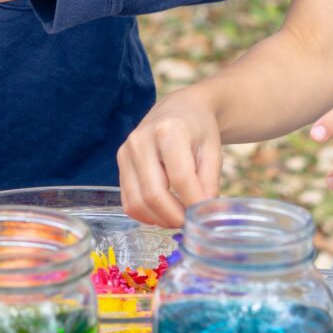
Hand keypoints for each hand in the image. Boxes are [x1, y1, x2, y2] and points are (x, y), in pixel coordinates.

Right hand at [118, 87, 223, 227]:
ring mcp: (126, 152)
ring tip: (177, 219)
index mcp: (169, 130)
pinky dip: (145, 215)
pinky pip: (128, 201)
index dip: (193, 203)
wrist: (179, 109)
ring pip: (137, 202)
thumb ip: (209, 181)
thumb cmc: (198, 130)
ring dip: (158, 219)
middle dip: (173, 217)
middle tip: (190, 224)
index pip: (180, 177)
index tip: (203, 218)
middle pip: (153, 193)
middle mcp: (141, 140)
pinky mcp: (120, 164)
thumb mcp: (212, 151)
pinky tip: (162, 213)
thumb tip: (203, 213)